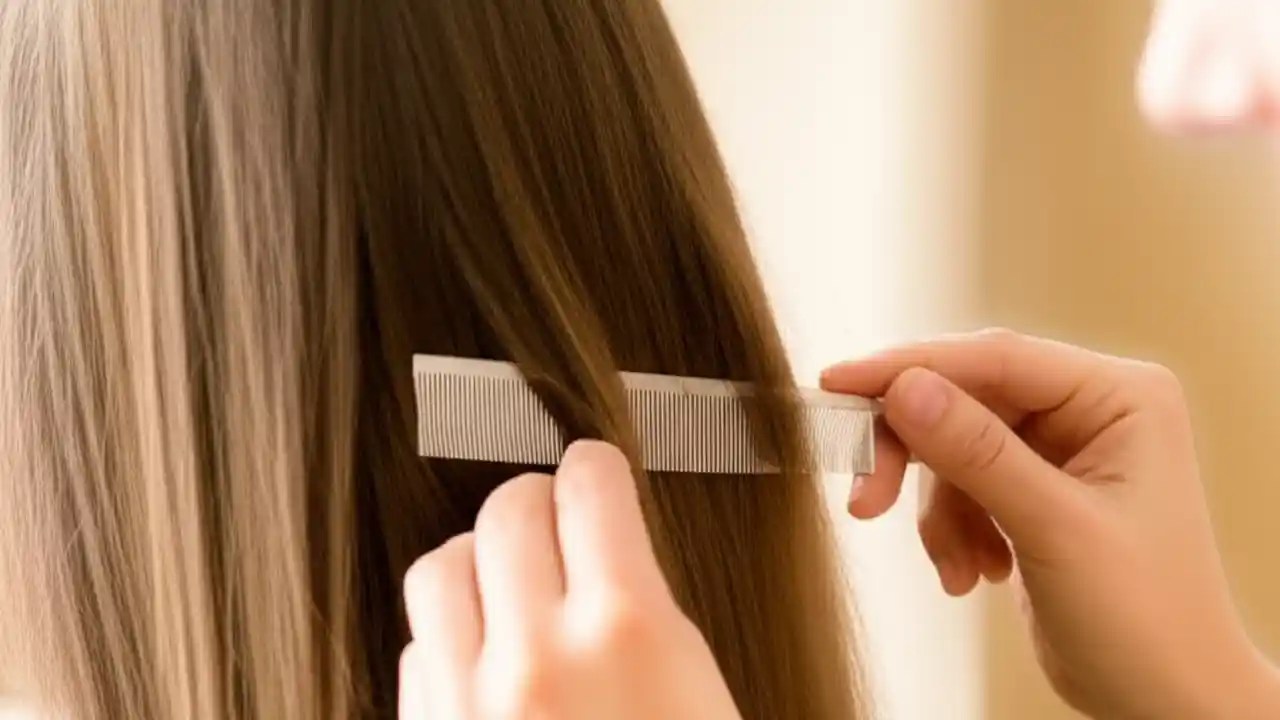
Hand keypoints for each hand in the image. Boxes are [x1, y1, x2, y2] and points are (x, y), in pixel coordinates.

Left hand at [398, 440, 741, 719]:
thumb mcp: (701, 690)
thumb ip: (643, 611)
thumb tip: (601, 547)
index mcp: (627, 631)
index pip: (588, 485)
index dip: (593, 468)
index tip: (593, 473)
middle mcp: (537, 658)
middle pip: (507, 511)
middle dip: (534, 502)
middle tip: (555, 521)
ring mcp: (467, 702)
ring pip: (438, 571)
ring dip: (475, 563)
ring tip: (506, 585)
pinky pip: (416, 653)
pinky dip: (448, 643)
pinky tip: (486, 663)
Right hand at [823, 329, 1279, 719]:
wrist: (1163, 700)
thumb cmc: (1145, 618)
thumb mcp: (1055, 529)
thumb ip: (978, 453)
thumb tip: (904, 388)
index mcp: (1119, 395)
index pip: (996, 359)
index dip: (910, 366)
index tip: (837, 383)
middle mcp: (1089, 409)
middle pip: (964, 399)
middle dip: (915, 456)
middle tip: (865, 500)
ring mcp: (1060, 449)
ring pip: (952, 447)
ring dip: (938, 512)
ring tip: (957, 570)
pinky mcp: (1032, 489)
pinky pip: (961, 486)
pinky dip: (953, 532)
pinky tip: (975, 576)